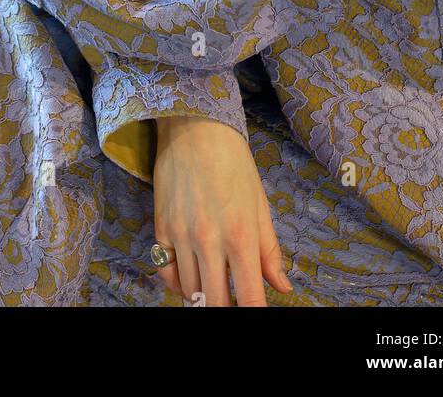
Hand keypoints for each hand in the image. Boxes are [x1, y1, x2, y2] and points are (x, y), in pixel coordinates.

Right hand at [152, 116, 292, 306]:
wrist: (194, 128)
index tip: (257, 314)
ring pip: (189, 292)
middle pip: (214, 303)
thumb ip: (270, 250)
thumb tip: (281, 287)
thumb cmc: (233, 162)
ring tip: (215, 291)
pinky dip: (178, 284)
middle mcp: (209, 240)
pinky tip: (190, 279)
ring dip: (203, 297)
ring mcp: (181, 235)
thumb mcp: (260, 204)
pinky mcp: (161, 227)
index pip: (249, 298)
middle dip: (226, 309)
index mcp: (241, 235)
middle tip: (233, 302)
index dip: (254, 314)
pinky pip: (166, 272)